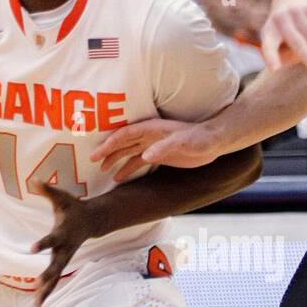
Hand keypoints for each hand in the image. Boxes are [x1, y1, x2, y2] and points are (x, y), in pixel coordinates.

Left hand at [30, 182, 97, 305]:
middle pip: (56, 265)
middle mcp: (65, 248)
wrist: (93, 220)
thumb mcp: (61, 197)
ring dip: (46, 291)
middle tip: (37, 286)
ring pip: (56, 277)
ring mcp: (65, 257)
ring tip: (36, 306)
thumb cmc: (73, 207)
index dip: (43, 243)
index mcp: (64, 233)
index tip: (33, 249)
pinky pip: (55, 279)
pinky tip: (37, 303)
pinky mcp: (63, 262)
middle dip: (47, 276)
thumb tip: (34, 179)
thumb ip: (47, 190)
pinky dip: (46, 291)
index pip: (52, 239)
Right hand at [92, 117, 216, 183]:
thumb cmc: (200, 138)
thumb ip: (165, 148)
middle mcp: (149, 136)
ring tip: (102, 170)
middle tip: (92, 162)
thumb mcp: (183, 143)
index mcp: (151, 129)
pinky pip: (138, 161)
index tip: (96, 153)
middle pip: (122, 143)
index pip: (124, 135)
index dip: (109, 143)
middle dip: (107, 151)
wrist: (214, 142)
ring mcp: (153, 145)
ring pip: (128, 152)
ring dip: (115, 160)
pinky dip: (128, 168)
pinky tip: (119, 177)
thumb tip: (145, 156)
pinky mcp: (159, 155)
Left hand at [261, 0, 306, 76]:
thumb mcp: (276, 41)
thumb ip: (284, 57)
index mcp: (270, 32)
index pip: (269, 46)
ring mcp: (298, 13)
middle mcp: (282, 20)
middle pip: (298, 43)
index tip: (274, 69)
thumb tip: (302, 61)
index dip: (271, 57)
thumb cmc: (282, 29)